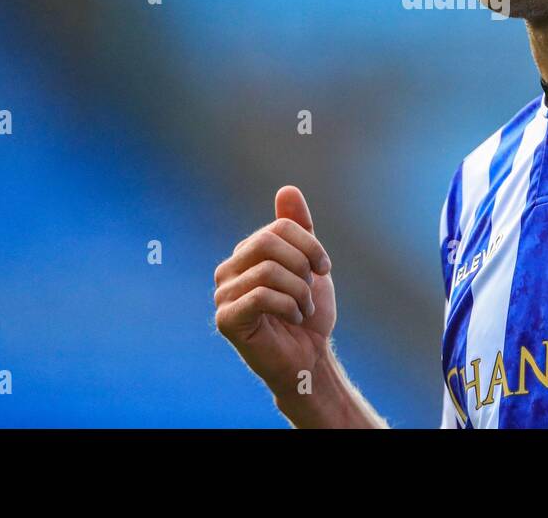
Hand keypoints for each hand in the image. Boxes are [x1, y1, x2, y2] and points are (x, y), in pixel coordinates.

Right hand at [214, 185, 335, 398]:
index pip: (279, 226)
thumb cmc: (307, 312)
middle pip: (268, 241)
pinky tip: (292, 318)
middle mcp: (228, 269)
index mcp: (246, 252)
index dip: (310, 245)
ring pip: (268, 270)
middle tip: (312, 288)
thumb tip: (287, 189)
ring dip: (299, 292)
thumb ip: (298, 228)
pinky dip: (288, 306)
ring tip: (302, 308)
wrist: (308, 358)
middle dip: (302, 264)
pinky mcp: (226, 319)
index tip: (324, 268)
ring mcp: (223, 294)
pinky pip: (260, 296)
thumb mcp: (309, 263)